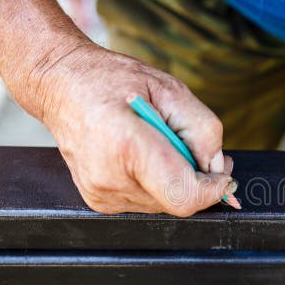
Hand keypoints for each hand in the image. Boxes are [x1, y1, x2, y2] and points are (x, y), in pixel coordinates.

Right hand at [28, 41, 235, 215]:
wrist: (61, 86)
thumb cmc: (114, 81)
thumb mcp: (170, 90)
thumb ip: (203, 130)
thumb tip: (216, 169)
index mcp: (128, 147)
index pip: (184, 195)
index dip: (213, 189)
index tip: (222, 174)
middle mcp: (110, 178)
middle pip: (178, 200)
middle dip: (196, 179)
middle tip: (192, 147)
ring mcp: (102, 194)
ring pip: (165, 204)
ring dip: (175, 180)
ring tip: (159, 144)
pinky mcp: (99, 201)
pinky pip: (147, 202)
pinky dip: (157, 183)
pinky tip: (143, 156)